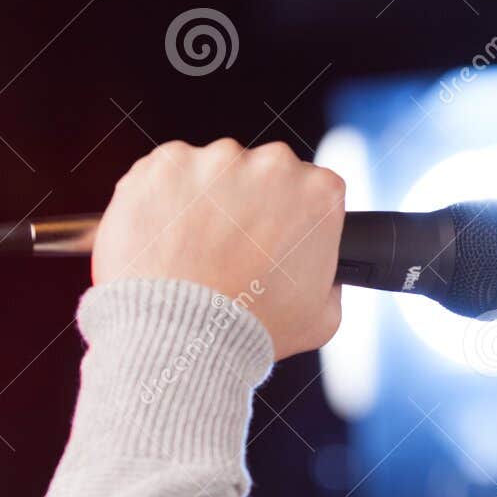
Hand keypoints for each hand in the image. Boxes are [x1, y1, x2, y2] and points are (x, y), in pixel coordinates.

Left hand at [91, 138, 346, 359]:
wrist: (181, 337)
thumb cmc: (251, 331)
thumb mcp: (322, 316)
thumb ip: (332, 279)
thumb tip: (325, 272)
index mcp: (319, 193)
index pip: (312, 188)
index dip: (292, 217)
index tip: (274, 240)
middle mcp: (272, 163)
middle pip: (263, 172)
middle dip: (250, 203)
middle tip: (231, 252)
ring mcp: (215, 159)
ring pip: (213, 171)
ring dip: (206, 201)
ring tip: (193, 253)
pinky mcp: (165, 163)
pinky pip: (167, 174)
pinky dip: (164, 200)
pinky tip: (165, 241)